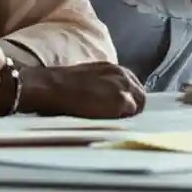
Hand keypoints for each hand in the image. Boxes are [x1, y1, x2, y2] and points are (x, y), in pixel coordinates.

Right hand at [18, 62, 146, 118]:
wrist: (51, 87)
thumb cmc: (61, 86)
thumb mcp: (87, 78)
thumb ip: (102, 85)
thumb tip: (107, 98)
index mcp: (113, 68)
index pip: (132, 85)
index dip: (128, 99)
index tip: (121, 110)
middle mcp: (122, 74)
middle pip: (140, 95)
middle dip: (132, 108)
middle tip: (118, 120)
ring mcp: (123, 86)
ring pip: (138, 105)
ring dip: (128, 114)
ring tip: (113, 122)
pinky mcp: (121, 100)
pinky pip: (131, 114)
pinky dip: (123, 120)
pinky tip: (110, 123)